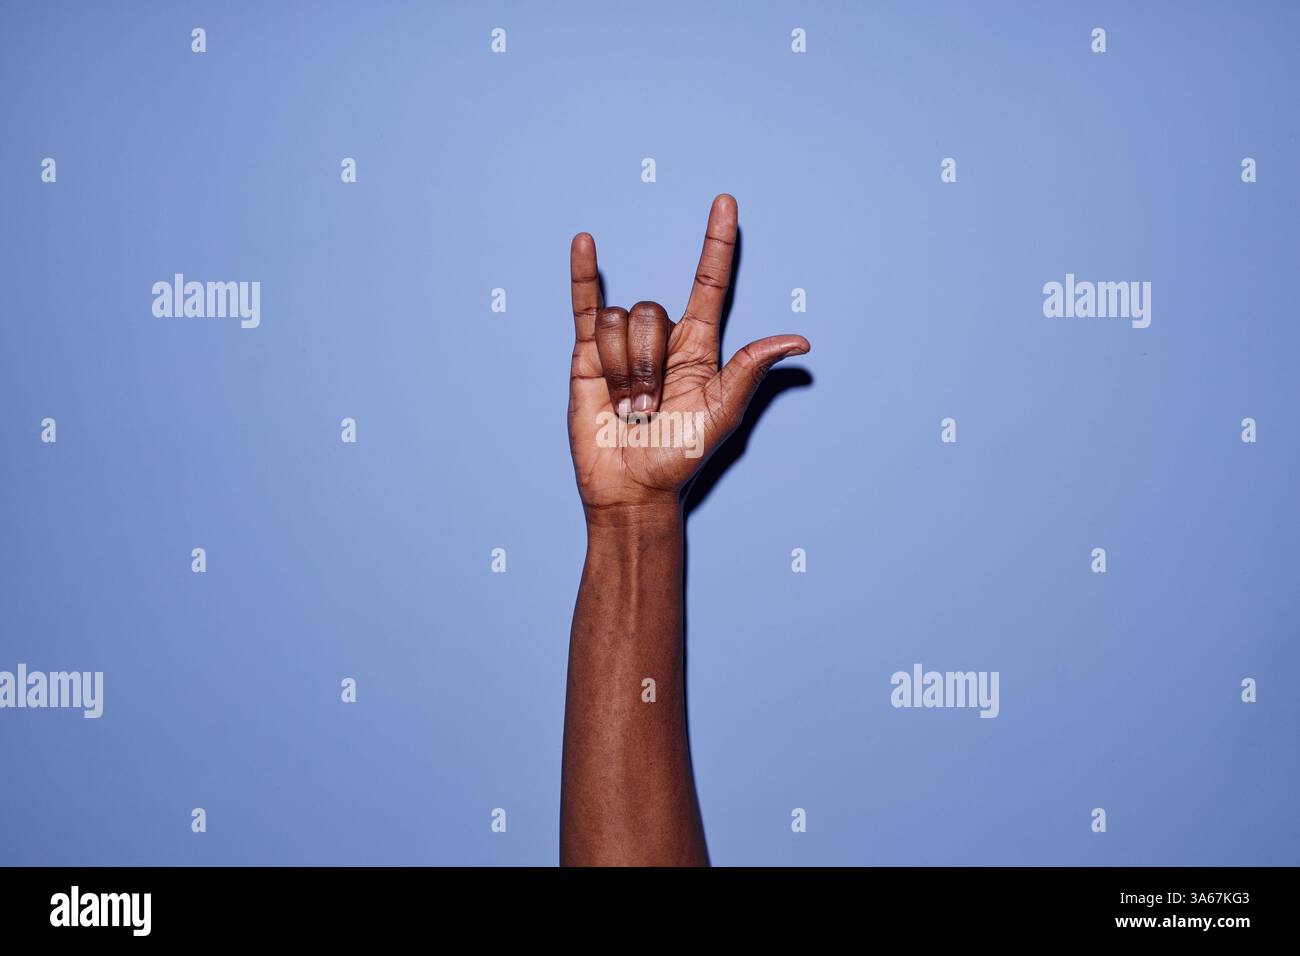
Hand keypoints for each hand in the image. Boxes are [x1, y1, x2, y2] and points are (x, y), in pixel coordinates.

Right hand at [567, 194, 809, 512]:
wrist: (630, 488)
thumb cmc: (680, 457)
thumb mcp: (722, 415)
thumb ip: (751, 372)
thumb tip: (799, 340)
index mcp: (700, 347)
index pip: (710, 283)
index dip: (718, 243)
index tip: (726, 203)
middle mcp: (662, 338)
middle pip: (651, 312)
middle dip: (646, 363)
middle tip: (649, 409)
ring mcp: (623, 345)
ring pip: (618, 321)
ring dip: (621, 369)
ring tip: (627, 407)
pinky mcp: (587, 356)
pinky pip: (585, 306)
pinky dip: (583, 274)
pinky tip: (584, 244)